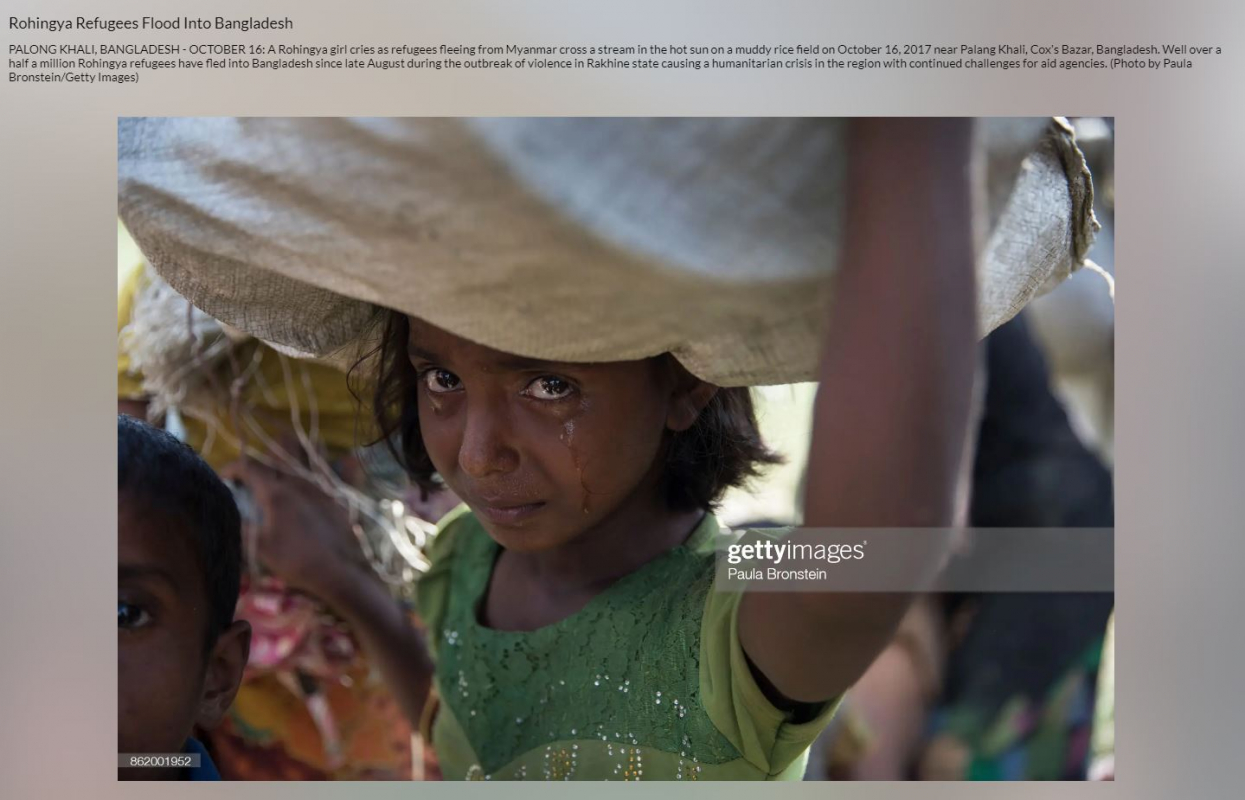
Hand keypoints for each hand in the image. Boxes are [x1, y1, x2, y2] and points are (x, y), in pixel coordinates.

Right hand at [218, 460, 373, 601]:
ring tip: (266, 496)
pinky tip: (293, 506)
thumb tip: (230, 512)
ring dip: (274, 478)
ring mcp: (318, 488)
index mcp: (277, 492)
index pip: (249, 466)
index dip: (232, 468)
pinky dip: (293, 488)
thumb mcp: (261, 546)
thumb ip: (243, 525)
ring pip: (291, 472)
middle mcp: (298, 482)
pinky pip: (308, 484)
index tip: (224, 478)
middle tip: (242, 487)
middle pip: (270, 465)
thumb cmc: (297, 560)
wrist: (341, 570)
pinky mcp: (332, 499)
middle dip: (253, 472)